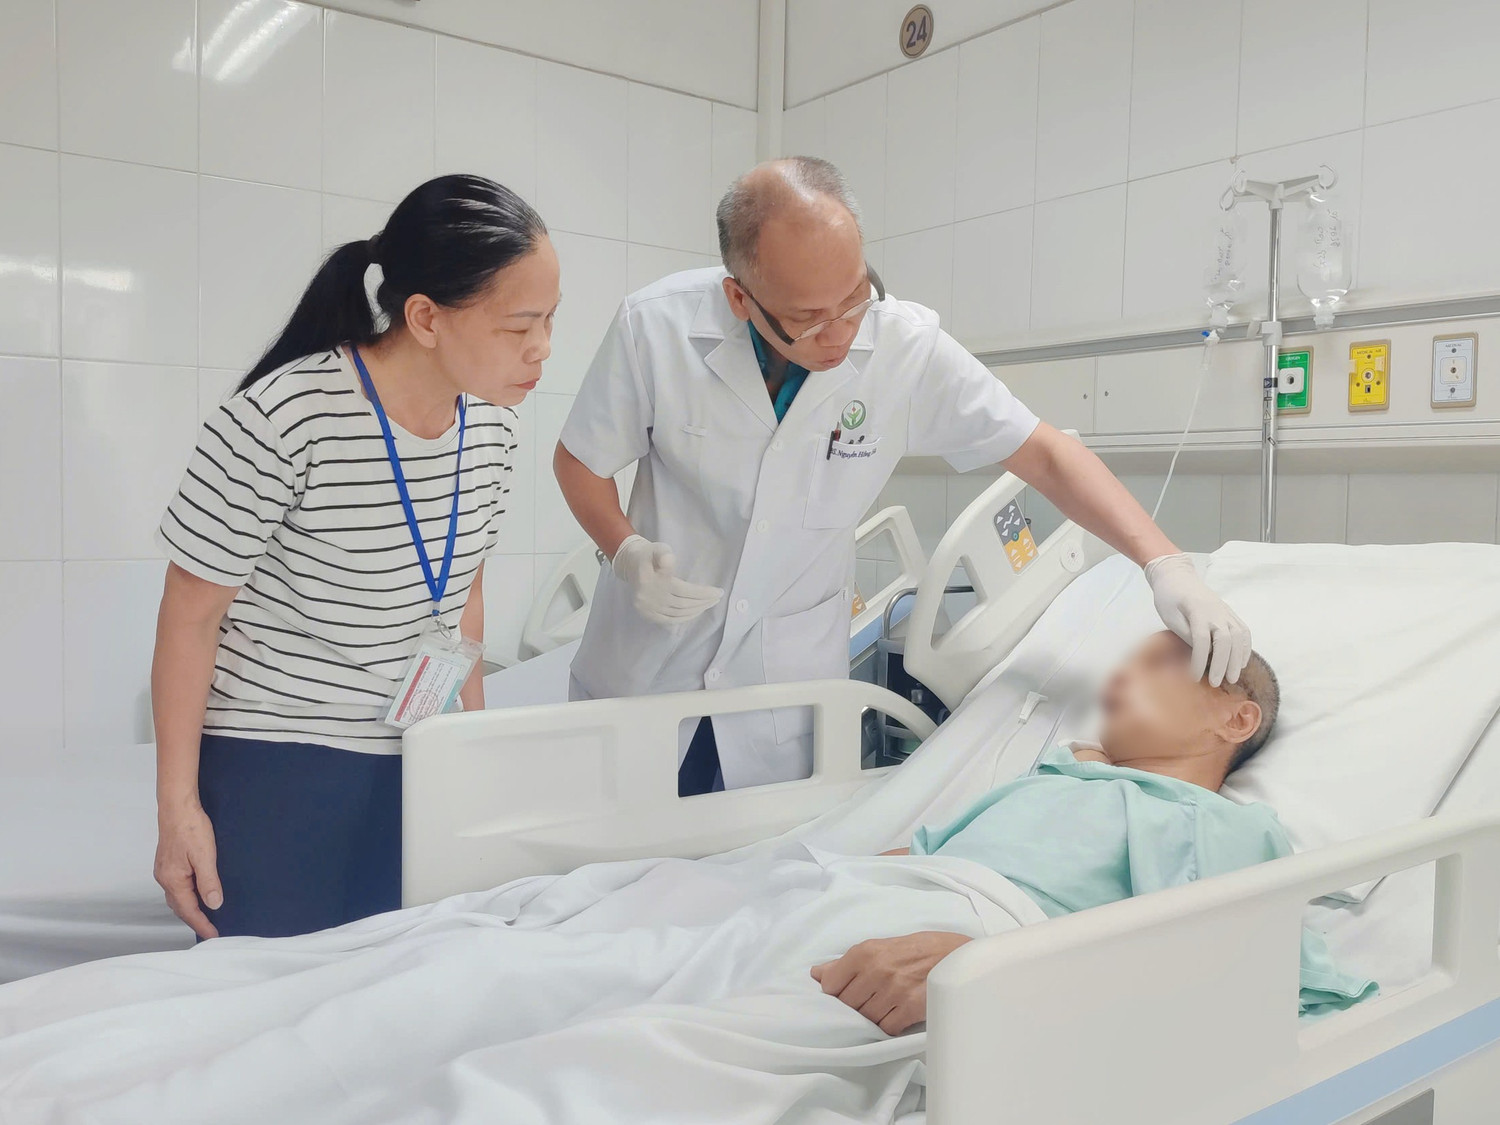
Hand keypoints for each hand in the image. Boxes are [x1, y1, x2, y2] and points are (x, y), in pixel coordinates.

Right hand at [155, 801, 222, 939]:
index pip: (188, 910)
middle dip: (195, 920)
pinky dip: (187, 895)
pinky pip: (177, 887)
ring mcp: (164, 871)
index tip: (214, 935)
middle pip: (180, 907)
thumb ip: (209, 881)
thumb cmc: (190, 828)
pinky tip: (196, 893)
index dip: (202, 924)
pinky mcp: (167, 863)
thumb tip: (214, 904)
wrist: (177, 807)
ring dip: (190, 908)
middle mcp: (164, 878)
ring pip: (177, 897)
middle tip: (211, 929)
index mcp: (173, 880)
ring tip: (206, 916)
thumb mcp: (205, 856)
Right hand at [611, 535, 722, 624]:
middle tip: (717, 597)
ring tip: (710, 603)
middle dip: (704, 602)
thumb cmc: (650, 556)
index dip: (702, 592)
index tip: (718, 591)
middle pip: (683, 603)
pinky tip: (696, 612)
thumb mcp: (656, 548)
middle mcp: (650, 596)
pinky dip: (685, 618)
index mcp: (653, 579)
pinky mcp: (647, 614)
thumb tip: (669, 559)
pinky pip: (670, 620)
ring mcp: (648, 607)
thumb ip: (663, 553)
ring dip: (697, 610)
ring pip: (678, 613)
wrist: (631, 566)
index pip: (683, 590)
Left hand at [810, 931, 971, 1034]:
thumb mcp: (880, 946)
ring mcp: (893, 991)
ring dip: (871, 1017)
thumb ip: (846, 962)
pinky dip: (888, 1025)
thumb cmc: (917, 949)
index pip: (831, 984)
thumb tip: (817, 973)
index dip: (835, 993)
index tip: (844, 994)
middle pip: (847, 1004)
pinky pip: (886, 1028)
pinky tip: (896, 1014)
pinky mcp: (910, 1009)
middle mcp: (876, 970)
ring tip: (884, 1005)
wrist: (957, 955)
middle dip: (853, 1006)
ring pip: (865, 1018)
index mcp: (865, 952)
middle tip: (868, 1000)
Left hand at [1143, 553, 1250, 686]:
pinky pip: (1243, 631)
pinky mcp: (1229, 612)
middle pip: (1225, 641)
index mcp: (1197, 611)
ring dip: (1237, 659)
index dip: (1200, 661)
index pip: (1202, 640)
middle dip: (1223, 664)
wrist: (1176, 575)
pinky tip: (1242, 662)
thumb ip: (1185, 633)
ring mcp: (1225, 611)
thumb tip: (1200, 653)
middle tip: (1217, 683)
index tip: (1194, 677)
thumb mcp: (1169, 616)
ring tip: (1233, 677)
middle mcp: (1216, 611)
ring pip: (1239, 637)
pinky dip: (1245, 647)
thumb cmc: (1168, 597)